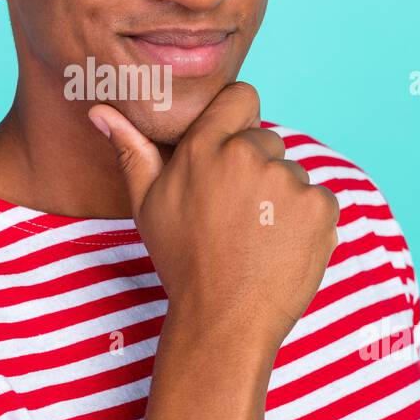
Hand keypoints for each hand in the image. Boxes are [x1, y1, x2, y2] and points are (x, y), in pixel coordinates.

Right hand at [88, 82, 340, 354]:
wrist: (223, 322)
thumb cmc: (181, 262)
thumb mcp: (147, 205)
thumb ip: (131, 151)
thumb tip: (99, 111)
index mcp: (204, 148)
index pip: (242, 97)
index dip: (240, 122)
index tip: (233, 153)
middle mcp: (248, 156)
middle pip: (266, 141)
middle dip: (257, 169)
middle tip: (237, 215)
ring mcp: (288, 181)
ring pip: (292, 173)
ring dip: (281, 197)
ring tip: (258, 237)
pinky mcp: (320, 207)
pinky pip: (319, 200)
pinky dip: (307, 222)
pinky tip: (281, 248)